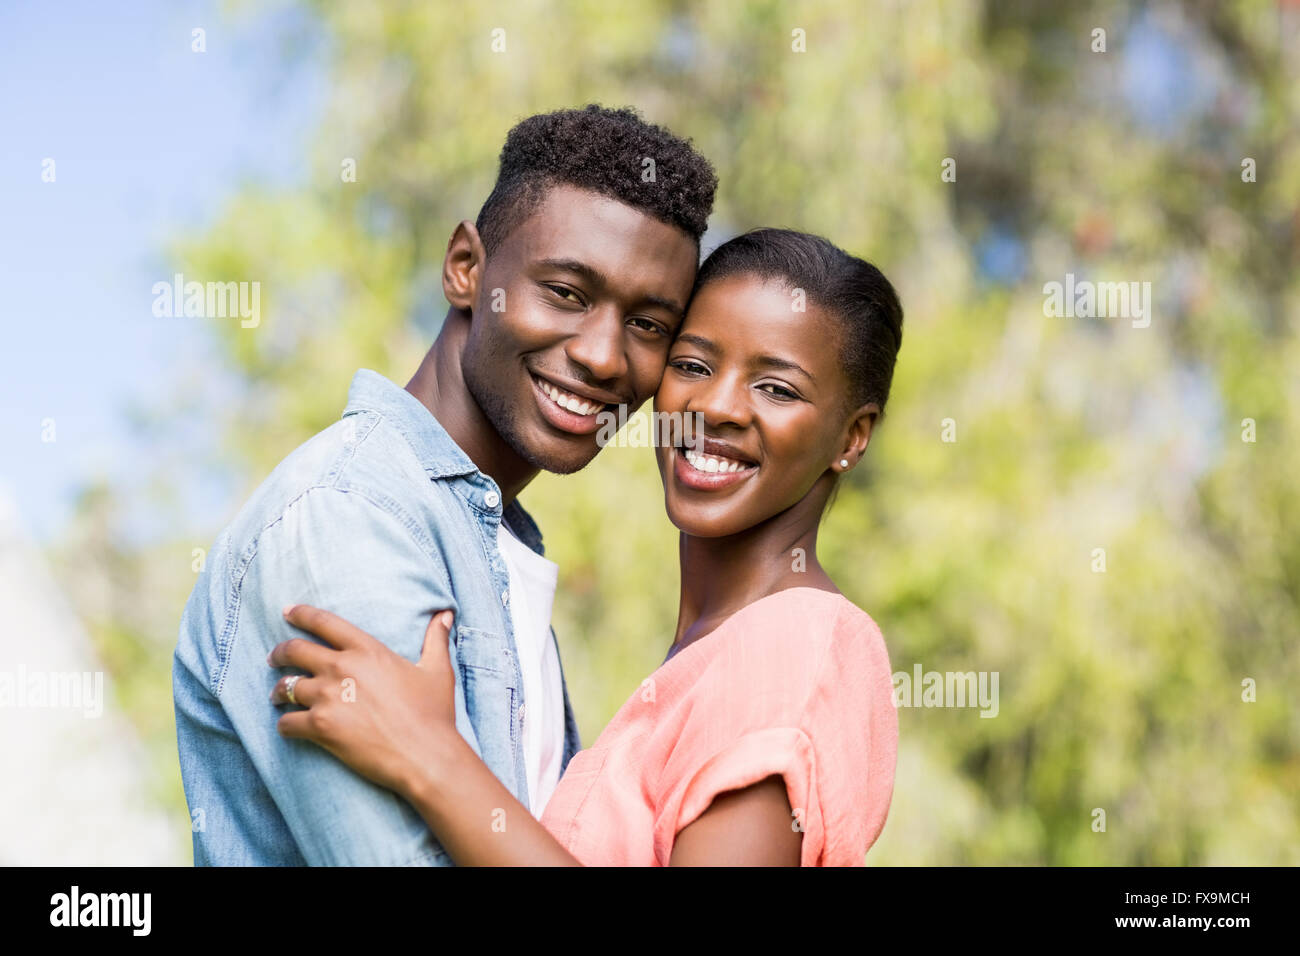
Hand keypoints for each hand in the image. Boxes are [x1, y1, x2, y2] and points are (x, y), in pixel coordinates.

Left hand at [268, 604, 458, 798]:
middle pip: (295, 651)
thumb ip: (436, 639)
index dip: (301, 614)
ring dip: (279, 691)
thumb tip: (445, 614)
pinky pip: (286, 722)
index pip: (324, 622)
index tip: (287, 611)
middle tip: (274, 658)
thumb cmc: (433, 713)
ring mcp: (328, 697)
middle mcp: (342, 667)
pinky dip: (284, 725)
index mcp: (367, 649)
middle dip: (279, 653)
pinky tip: (288, 727)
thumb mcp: (437, 670)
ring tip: (278, 696)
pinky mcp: (320, 727)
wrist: (425, 755)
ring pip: (286, 687)